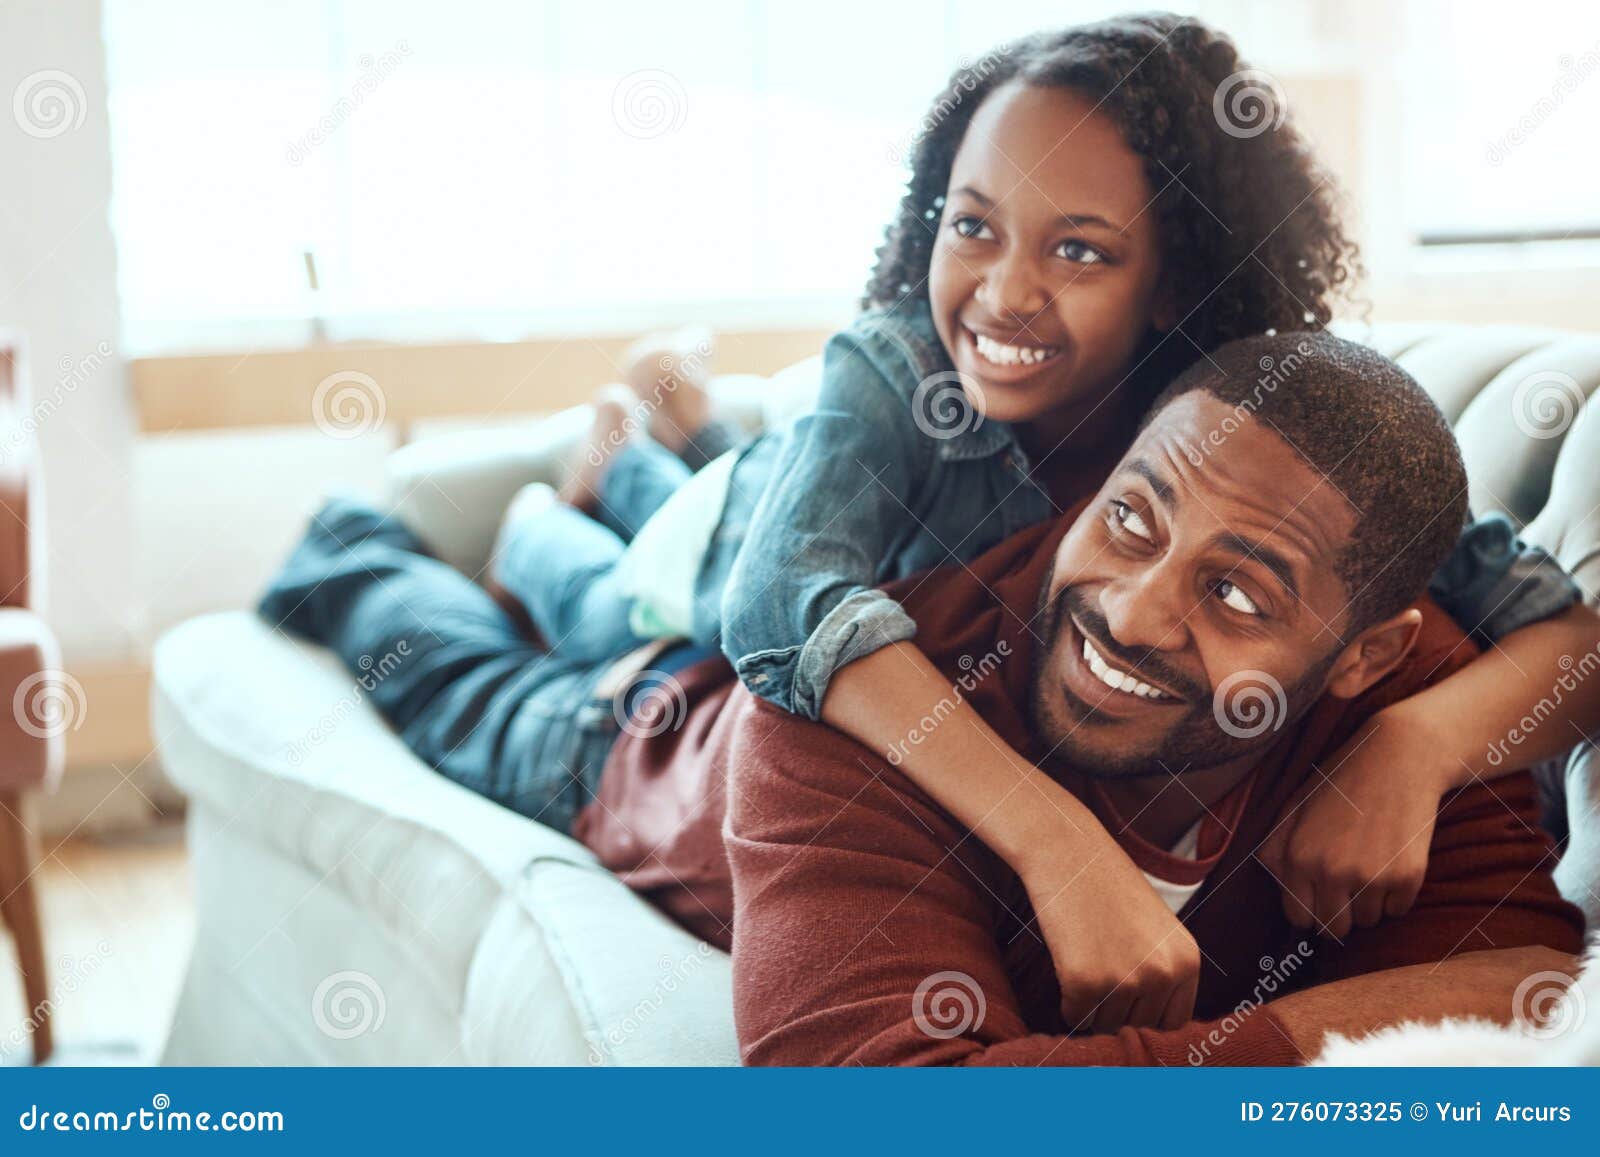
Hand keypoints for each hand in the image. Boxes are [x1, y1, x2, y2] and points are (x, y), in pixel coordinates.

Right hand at [1023, 844, 1200, 1034]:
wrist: (1066, 851)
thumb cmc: (1107, 886)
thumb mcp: (1156, 928)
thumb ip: (1163, 971)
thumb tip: (1151, 1026)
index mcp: (1187, 959)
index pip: (1173, 1022)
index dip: (1147, 1016)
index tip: (1127, 1005)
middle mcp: (1163, 973)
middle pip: (1138, 1026)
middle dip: (1117, 1011)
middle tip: (1098, 971)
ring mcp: (1125, 979)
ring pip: (1106, 1025)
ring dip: (1092, 1006)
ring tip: (1085, 960)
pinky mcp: (1085, 981)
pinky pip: (1076, 1017)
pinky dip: (1068, 1003)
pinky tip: (1068, 965)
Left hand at [1259, 707, 1452, 938]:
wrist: (1399, 757)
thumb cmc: (1342, 780)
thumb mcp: (1295, 806)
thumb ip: (1277, 849)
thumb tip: (1277, 887)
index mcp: (1298, 857)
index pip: (1299, 918)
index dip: (1310, 910)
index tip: (1320, 899)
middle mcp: (1331, 872)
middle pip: (1334, 929)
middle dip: (1339, 913)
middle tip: (1348, 885)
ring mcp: (1371, 877)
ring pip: (1368, 922)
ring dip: (1369, 903)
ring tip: (1371, 864)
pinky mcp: (1407, 877)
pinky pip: (1398, 911)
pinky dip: (1396, 895)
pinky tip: (1393, 861)